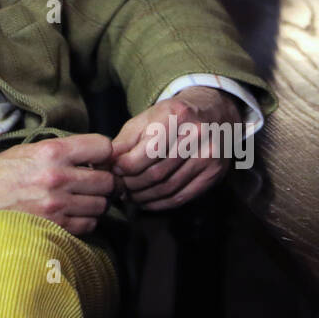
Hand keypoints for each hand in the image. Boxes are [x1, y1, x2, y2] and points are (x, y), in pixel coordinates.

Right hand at [0, 133, 114, 242]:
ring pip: (101, 204)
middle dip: (104, 180)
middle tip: (93, 182)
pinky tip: (72, 214)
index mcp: (51, 152)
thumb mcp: (27, 151)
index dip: (105, 153)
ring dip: (95, 202)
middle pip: (108, 180)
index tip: (100, 159)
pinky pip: (89, 224)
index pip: (102, 147)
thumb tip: (93, 156)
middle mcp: (57, 178)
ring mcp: (57, 206)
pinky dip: (85, 220)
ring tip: (80, 199)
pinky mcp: (55, 228)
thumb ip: (60, 151)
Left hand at [109, 87, 241, 211]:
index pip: (145, 153)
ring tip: (129, 195)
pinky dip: (159, 204)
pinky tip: (146, 201)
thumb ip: (124, 141)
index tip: (113, 170)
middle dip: (132, 185)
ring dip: (143, 197)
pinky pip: (181, 197)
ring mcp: (209, 156)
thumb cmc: (170, 117)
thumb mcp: (145, 119)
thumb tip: (104, 164)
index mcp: (176, 116)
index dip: (124, 167)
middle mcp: (197, 135)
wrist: (211, 113)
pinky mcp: (214, 174)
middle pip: (156, 174)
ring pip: (168, 188)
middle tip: (118, 187)